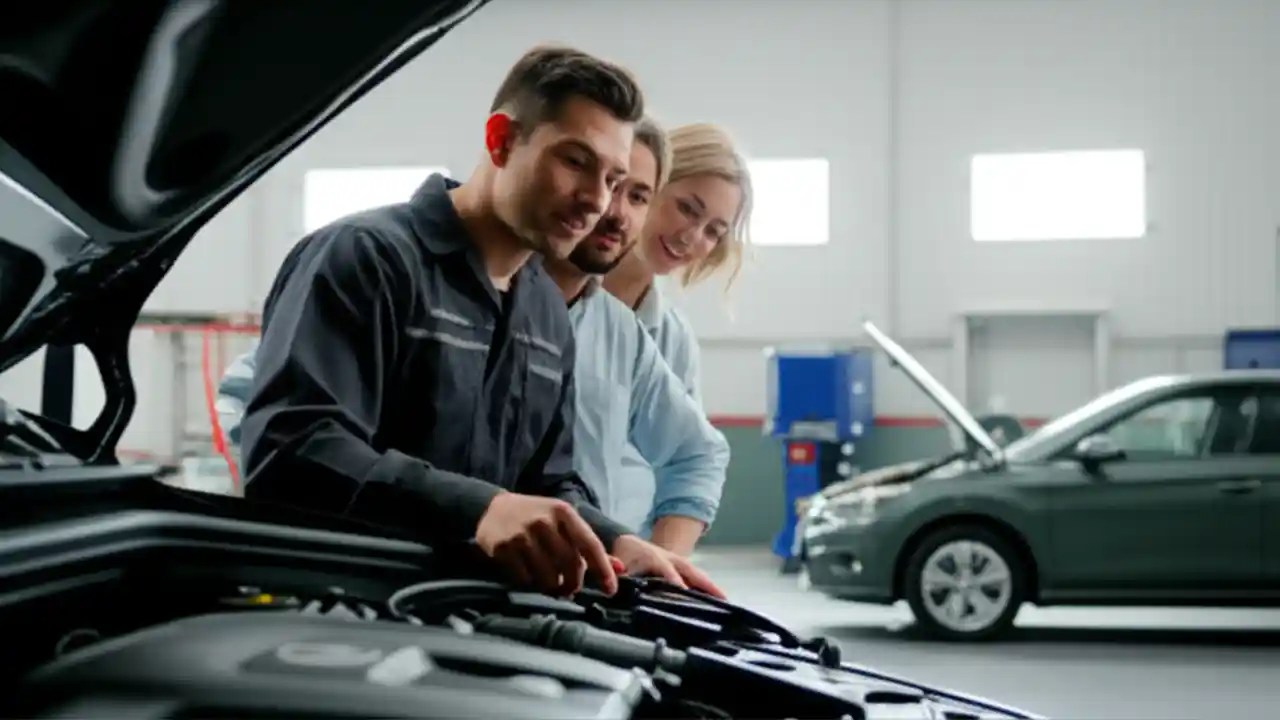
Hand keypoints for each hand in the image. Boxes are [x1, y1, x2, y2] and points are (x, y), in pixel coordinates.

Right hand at [475, 492, 617, 596]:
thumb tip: (620, 568)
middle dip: (574, 583)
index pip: (590, 544)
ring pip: (548, 577)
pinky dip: (531, 583)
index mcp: (564, 512)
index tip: (610, 590)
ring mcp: (522, 535)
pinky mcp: (503, 549)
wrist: (492, 509)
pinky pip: (526, 579)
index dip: (602, 569)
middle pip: (570, 565)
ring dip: (552, 586)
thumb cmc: (536, 517)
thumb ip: (589, 545)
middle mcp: (544, 522)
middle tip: (570, 589)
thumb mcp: (563, 522)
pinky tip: (529, 573)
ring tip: (549, 582)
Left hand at [611, 534, 725, 598]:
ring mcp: (677, 562)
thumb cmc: (623, 556)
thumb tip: (617, 577)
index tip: (684, 593)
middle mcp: (669, 559)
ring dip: (711, 587)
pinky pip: (696, 577)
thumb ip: (615, 571)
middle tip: (721, 600)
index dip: (675, 581)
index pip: (666, 571)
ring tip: (727, 602)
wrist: (628, 543)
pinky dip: (708, 587)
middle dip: (705, 584)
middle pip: (690, 570)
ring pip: (697, 574)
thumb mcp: (616, 563)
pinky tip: (719, 601)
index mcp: (653, 558)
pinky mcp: (681, 567)